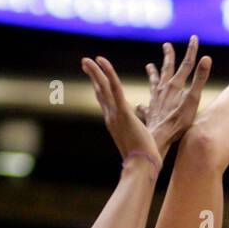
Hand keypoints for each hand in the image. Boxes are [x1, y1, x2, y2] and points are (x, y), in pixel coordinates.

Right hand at [82, 55, 162, 171]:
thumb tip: (139, 132)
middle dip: (93, 76)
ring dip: (95, 71)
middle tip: (85, 62)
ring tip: (87, 59)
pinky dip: (108, 73)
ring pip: (102, 87)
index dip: (100, 88)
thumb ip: (136, 133)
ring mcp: (115, 114)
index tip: (96, 77)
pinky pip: (114, 88)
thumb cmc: (143, 160)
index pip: (105, 101)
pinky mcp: (123, 112)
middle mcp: (111, 117)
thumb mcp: (137, 142)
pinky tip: (101, 60)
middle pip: (99, 92)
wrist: (141, 168)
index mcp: (115, 123)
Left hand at [140, 36, 211, 157]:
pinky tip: (141, 105)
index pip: (186, 64)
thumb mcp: (193, 100)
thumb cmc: (178, 122)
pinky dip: (144, 104)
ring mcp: (155, 101)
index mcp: (175, 85)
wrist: (159, 137)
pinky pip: (145, 105)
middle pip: (166, 69)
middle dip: (168, 56)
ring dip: (152, 73)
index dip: (191, 50)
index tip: (194, 37)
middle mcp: (163, 90)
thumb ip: (199, 79)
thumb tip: (207, 58)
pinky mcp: (150, 113)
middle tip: (166, 45)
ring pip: (153, 83)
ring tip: (149, 66)